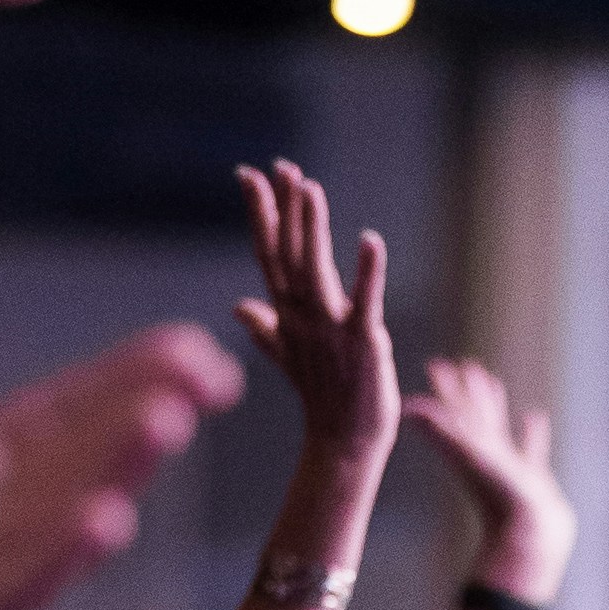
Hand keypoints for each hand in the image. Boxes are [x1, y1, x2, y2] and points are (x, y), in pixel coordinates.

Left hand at [0, 286, 240, 609]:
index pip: (60, 409)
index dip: (123, 376)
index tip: (189, 344)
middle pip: (82, 449)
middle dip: (146, 408)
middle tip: (214, 370)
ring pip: (63, 510)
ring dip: (116, 470)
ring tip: (169, 422)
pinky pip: (19, 582)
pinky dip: (61, 552)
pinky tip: (107, 521)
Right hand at [232, 158, 397, 470]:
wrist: (344, 442)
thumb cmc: (322, 398)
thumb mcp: (289, 357)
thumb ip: (265, 328)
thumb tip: (239, 308)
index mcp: (286, 314)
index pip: (268, 254)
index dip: (260, 214)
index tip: (249, 175)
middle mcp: (303, 316)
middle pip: (288, 253)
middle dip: (284, 209)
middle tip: (282, 167)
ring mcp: (331, 329)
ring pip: (315, 270)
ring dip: (312, 229)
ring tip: (310, 190)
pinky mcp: (364, 341)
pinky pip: (364, 302)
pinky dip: (368, 272)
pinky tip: (370, 240)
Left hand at [403, 357, 576, 600]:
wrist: (529, 540)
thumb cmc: (499, 500)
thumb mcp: (469, 458)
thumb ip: (441, 430)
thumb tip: (406, 407)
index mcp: (471, 449)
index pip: (455, 411)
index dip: (446, 388)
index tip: (436, 365)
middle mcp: (486, 455)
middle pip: (473, 415)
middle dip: (467, 390)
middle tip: (464, 365)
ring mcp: (509, 467)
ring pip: (499, 430)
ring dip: (495, 406)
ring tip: (493, 383)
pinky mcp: (532, 480)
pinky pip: (532, 450)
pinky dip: (533, 434)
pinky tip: (535, 418)